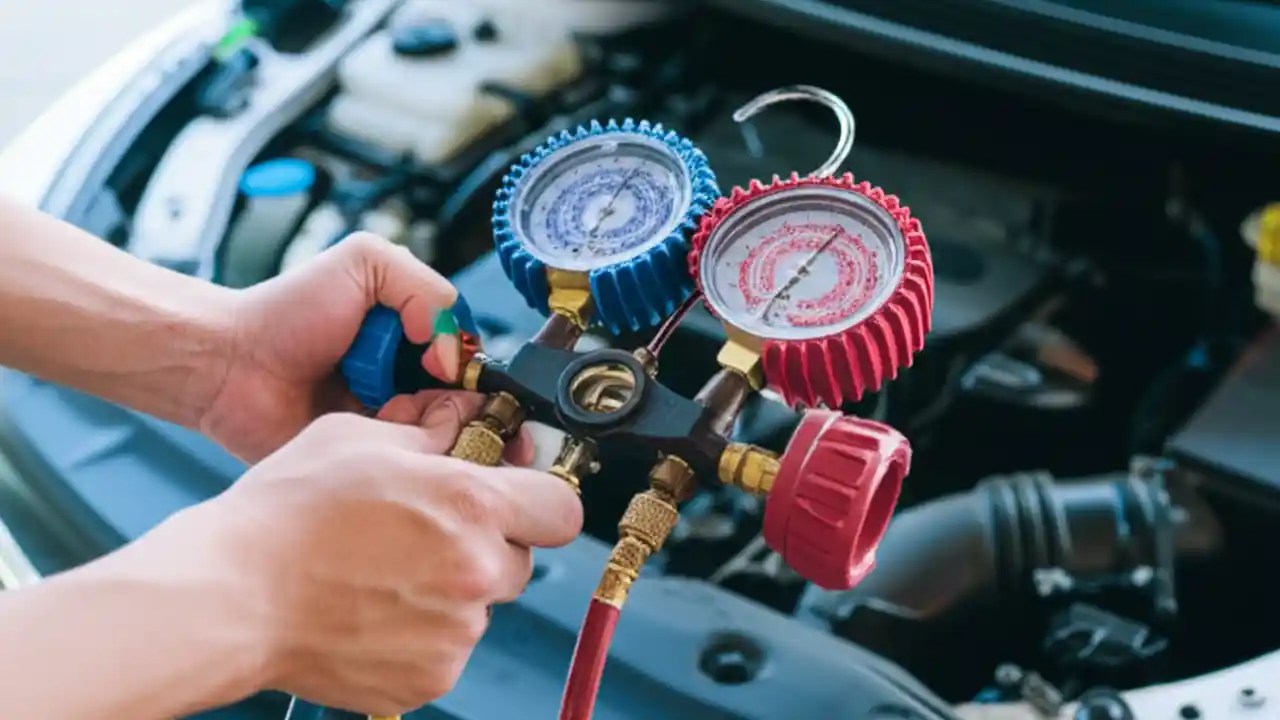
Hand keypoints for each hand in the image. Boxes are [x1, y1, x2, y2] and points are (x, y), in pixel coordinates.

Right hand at [142, 392, 577, 714]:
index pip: (561, 508)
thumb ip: (428, 434)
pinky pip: (446, 648)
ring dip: (450, 590)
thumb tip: (462, 428)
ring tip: (381, 574)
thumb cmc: (285, 513)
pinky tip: (369, 610)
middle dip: (486, 544)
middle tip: (427, 534)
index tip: (518, 498)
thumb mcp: (357, 438)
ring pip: (480, 606)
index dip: (540, 500)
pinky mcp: (428, 678)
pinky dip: (421, 632)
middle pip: (520, 559)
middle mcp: (475, 572)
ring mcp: (455, 634)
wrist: (229, 597)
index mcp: (469, 504)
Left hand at [200, 233, 463, 461]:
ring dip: (422, 424)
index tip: (441, 364)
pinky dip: (400, 452)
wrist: (230, 364)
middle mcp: (406, 378)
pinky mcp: (367, 457)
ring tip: (387, 408)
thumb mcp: (363, 262)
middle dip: (449, 398)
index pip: (468, 353)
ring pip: (439, 434)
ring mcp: (388, 419)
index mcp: (413, 333)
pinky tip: (377, 434)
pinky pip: (403, 464)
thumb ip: (423, 285)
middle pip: (462, 398)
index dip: (465, 361)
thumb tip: (451, 347)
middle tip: (415, 388)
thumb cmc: (286, 312)